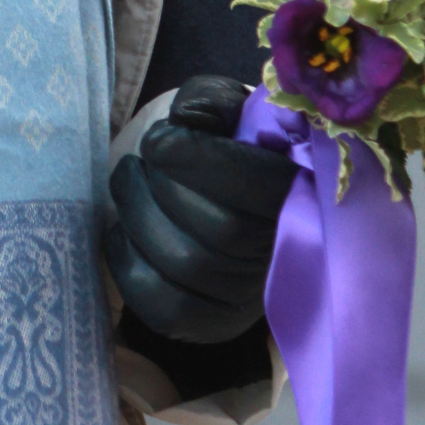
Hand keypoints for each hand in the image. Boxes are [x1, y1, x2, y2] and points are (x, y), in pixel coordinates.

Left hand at [103, 76, 293, 344]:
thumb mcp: (226, 112)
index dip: (197, 159)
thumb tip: (189, 116)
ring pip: (186, 264)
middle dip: (163, 187)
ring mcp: (247, 296)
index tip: (160, 139)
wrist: (222, 202)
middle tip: (142, 163)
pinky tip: (126, 230)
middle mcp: (282, 253)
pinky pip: (160, 302)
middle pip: (220, 229)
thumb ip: (210, 100)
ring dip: (140, 214)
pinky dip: (128, 259)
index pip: (256, 186)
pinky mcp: (209, 323)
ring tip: (132, 185)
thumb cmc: (223, 149)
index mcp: (299, 193)